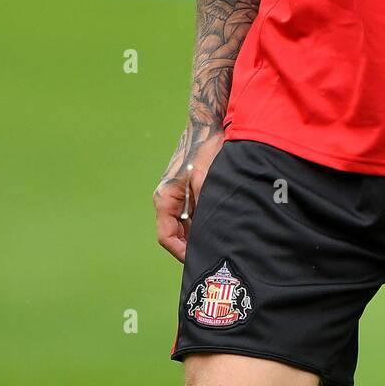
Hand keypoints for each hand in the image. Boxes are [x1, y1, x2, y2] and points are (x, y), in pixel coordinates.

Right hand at [153, 124, 223, 262]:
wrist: (206, 125)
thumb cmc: (204, 150)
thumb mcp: (205, 180)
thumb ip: (203, 207)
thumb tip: (207, 232)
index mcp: (164, 198)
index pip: (166, 237)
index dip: (181, 253)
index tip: (198, 260)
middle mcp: (167, 198)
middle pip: (175, 233)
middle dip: (191, 245)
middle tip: (212, 254)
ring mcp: (176, 193)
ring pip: (184, 223)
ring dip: (198, 232)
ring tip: (218, 242)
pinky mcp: (186, 188)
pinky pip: (191, 212)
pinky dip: (202, 219)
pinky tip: (219, 223)